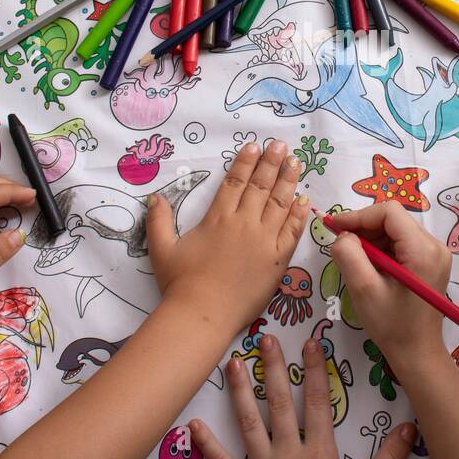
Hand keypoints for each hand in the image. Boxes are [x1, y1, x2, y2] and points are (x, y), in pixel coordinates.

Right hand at [147, 140, 305, 331]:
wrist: (203, 314)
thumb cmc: (180, 283)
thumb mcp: (161, 248)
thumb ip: (159, 221)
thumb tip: (155, 197)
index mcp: (218, 218)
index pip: (235, 182)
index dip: (246, 162)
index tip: (255, 146)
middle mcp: (244, 224)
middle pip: (261, 187)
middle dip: (271, 163)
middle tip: (281, 145)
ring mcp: (264, 241)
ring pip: (280, 204)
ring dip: (288, 181)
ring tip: (295, 163)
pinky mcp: (278, 260)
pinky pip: (292, 232)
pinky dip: (299, 215)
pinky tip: (304, 201)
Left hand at [189, 334, 415, 458]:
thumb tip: (408, 430)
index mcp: (319, 455)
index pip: (317, 403)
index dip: (315, 372)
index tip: (311, 344)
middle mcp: (288, 456)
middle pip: (279, 404)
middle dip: (273, 369)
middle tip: (266, 340)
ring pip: (248, 424)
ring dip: (239, 392)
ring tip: (232, 364)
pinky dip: (207, 445)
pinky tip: (194, 424)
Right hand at [325, 202, 451, 365]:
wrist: (417, 352)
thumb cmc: (391, 325)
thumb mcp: (363, 290)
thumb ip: (349, 255)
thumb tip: (342, 234)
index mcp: (423, 250)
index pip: (389, 212)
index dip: (359, 216)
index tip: (334, 228)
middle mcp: (435, 245)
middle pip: (393, 219)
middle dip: (364, 228)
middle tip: (342, 246)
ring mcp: (436, 253)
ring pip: (396, 229)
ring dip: (372, 239)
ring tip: (356, 260)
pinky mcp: (431, 261)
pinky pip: (402, 242)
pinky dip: (382, 248)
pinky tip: (371, 266)